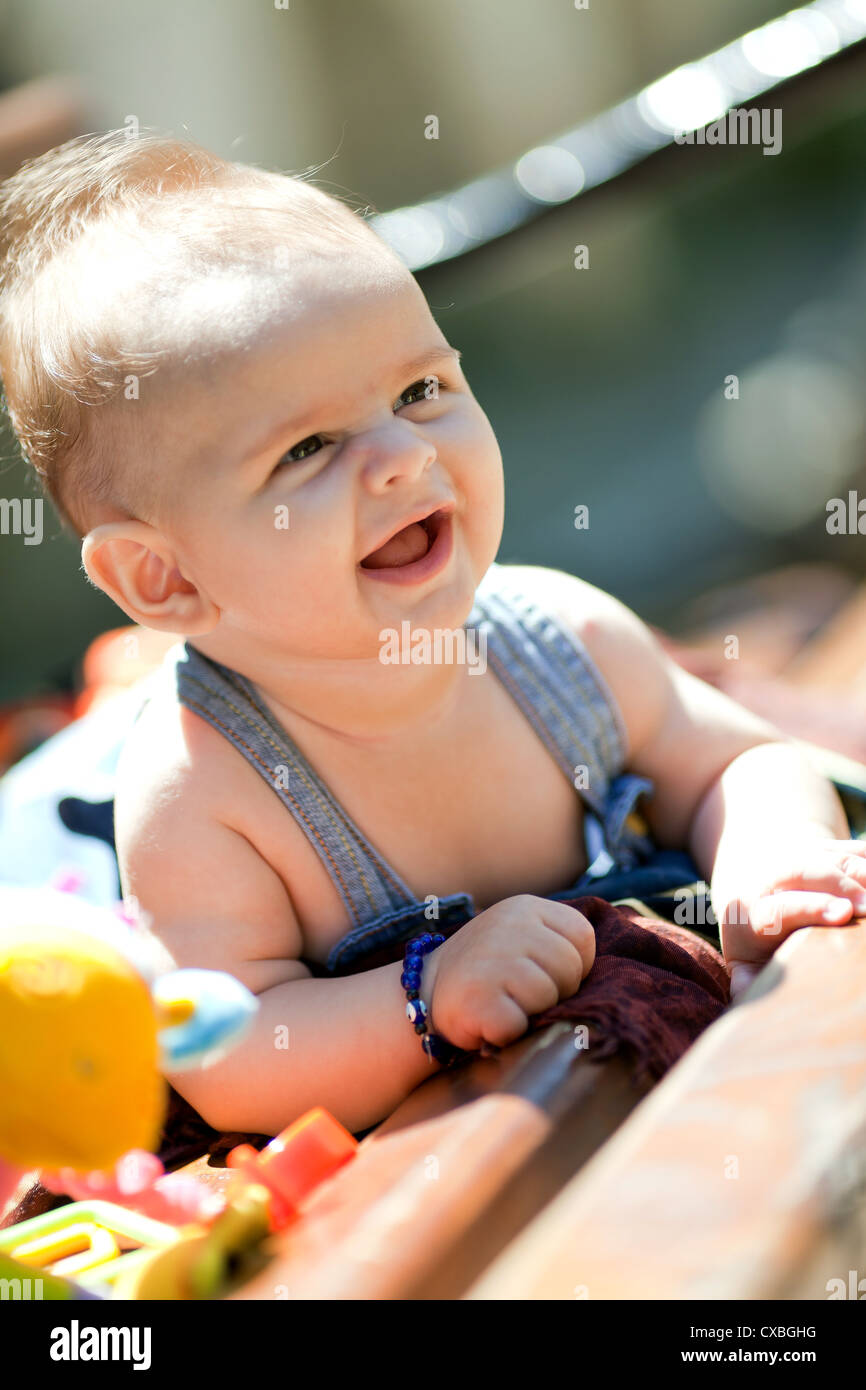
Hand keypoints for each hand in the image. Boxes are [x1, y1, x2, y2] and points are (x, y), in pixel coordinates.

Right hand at [420, 895, 595, 1052]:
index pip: (583, 938)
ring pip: (548, 997)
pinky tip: (488, 1021)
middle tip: (520, 994)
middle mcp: (509, 925)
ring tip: (504, 1004)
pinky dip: (507, 1033)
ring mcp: (491, 960)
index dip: (572, 966)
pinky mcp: (478, 998)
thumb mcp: (522, 937)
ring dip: (530, 1012)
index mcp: (526, 907)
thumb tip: (613, 969)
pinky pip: (519, 1024)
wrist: (424, 993)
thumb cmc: (488, 971)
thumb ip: (558, 942)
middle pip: (570, 969)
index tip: (544, 974)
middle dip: (554, 991)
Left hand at [717, 837, 865, 998]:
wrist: (755, 885)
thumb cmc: (757, 939)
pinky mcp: (822, 846)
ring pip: (830, 854)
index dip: (810, 908)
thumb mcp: (745, 960)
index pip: (777, 909)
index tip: (842, 914)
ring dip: (859, 872)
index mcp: (749, 910)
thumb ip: (747, 980)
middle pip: (801, 870)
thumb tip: (747, 995)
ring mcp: (796, 855)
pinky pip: (849, 848)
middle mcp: (769, 876)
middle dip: (838, 885)